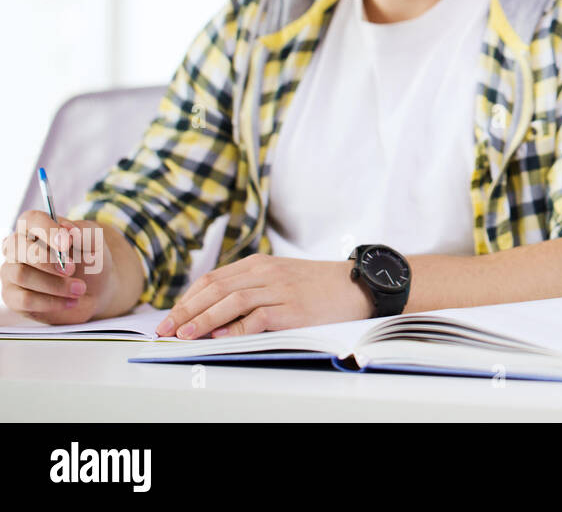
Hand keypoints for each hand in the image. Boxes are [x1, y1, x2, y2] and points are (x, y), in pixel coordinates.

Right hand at [1, 213, 116, 323]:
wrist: (95, 291)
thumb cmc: (90, 260)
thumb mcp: (95, 243)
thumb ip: (85, 232)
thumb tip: (69, 230)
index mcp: (36, 228)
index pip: (31, 219)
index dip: (47, 230)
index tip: (67, 243)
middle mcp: (18, 249)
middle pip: (18, 248)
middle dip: (47, 260)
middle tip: (72, 269)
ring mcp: (12, 273)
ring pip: (21, 275)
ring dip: (55, 284)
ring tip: (80, 289)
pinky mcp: (13, 297)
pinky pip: (24, 299)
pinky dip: (51, 302)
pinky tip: (71, 301)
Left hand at [156, 254, 371, 338]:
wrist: (356, 286)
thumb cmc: (316, 287)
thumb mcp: (280, 279)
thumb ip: (250, 288)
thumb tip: (212, 314)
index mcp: (259, 264)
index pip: (212, 279)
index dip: (186, 299)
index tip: (169, 318)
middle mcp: (266, 273)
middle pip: (215, 288)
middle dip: (185, 310)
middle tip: (164, 330)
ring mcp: (280, 290)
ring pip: (232, 300)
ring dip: (202, 319)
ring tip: (183, 335)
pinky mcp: (293, 309)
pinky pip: (258, 317)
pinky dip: (236, 327)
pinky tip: (220, 337)